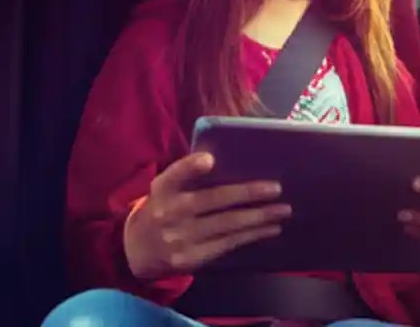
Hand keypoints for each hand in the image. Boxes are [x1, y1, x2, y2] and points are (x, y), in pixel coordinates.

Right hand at [123, 152, 290, 279]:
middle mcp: (169, 213)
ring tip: (282, 210)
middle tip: (276, 188)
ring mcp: (180, 238)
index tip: (210, 160)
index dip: (191, 167)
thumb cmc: (161, 209)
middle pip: (212, 200)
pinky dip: (251, 235)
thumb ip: (188, 177)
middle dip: (247, 193)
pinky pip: (227, 244)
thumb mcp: (165, 189)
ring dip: (258, 217)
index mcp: (162, 189)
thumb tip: (230, 164)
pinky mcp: (191, 259)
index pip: (175, 175)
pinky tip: (269, 229)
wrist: (137, 251)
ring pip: (226, 225)